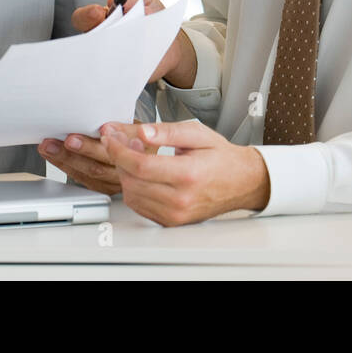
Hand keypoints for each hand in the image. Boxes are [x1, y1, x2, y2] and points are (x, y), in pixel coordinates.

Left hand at [38, 121, 159, 195]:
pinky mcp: (108, 190)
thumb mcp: (145, 130)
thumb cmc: (146, 141)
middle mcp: (131, 177)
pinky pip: (86, 181)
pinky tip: (57, 157)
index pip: (124, 152)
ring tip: (49, 146)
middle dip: (80, 151)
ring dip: (66, 160)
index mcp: (145, 158)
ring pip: (90, 175)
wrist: (154, 162)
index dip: (110, 142)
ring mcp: (118, 186)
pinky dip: (69, 168)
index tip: (98, 131)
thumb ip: (128, 129)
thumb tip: (106, 127)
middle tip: (64, 140)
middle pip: (102, 166)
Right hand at [69, 0, 195, 84]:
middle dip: (93, 34)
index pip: (84, 17)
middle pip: (86, 39)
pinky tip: (133, 59)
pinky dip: (121, 67)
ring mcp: (110, 57)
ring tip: (126, 43)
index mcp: (104, 18)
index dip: (86, 15)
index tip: (97, 12)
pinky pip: (115, 74)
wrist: (171, 45)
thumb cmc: (153, 19)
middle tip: (108, 28)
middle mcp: (102, 38)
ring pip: (99, 57)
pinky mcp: (121, 73)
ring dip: (109, 50)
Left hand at [100, 121, 270, 225]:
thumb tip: (142, 131)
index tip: (110, 137)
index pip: (140, 165)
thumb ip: (167, 131)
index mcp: (187, 175)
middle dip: (119, 159)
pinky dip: (134, 188)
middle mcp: (180, 200)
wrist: (241, 182)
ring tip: (134, 156)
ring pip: (132, 195)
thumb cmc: (221, 157)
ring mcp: (175, 215)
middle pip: (131, 181)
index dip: (119, 150)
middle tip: (121, 142)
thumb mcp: (197, 133)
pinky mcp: (171, 221)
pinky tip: (141, 174)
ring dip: (125, 174)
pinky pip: (140, 206)